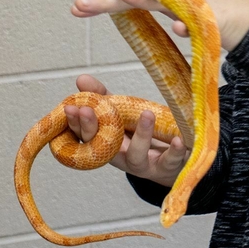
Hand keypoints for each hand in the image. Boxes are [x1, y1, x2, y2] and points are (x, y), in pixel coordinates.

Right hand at [64, 74, 187, 187]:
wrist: (172, 162)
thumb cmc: (140, 134)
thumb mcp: (121, 114)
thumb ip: (103, 98)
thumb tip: (80, 78)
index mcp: (107, 144)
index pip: (86, 136)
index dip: (76, 123)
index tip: (70, 107)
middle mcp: (121, 157)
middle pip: (102, 148)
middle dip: (92, 129)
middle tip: (86, 110)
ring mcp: (144, 164)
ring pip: (137, 155)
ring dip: (141, 135)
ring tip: (147, 114)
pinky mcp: (166, 168)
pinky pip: (170, 161)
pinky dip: (174, 151)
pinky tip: (178, 140)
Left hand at [70, 0, 248, 51]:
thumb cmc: (218, 19)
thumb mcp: (184, 13)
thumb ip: (163, 9)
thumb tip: (131, 0)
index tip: (77, 8)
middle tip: (79, 5)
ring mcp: (200, 3)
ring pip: (167, 1)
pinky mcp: (218, 19)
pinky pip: (201, 24)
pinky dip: (189, 26)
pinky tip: (178, 30)